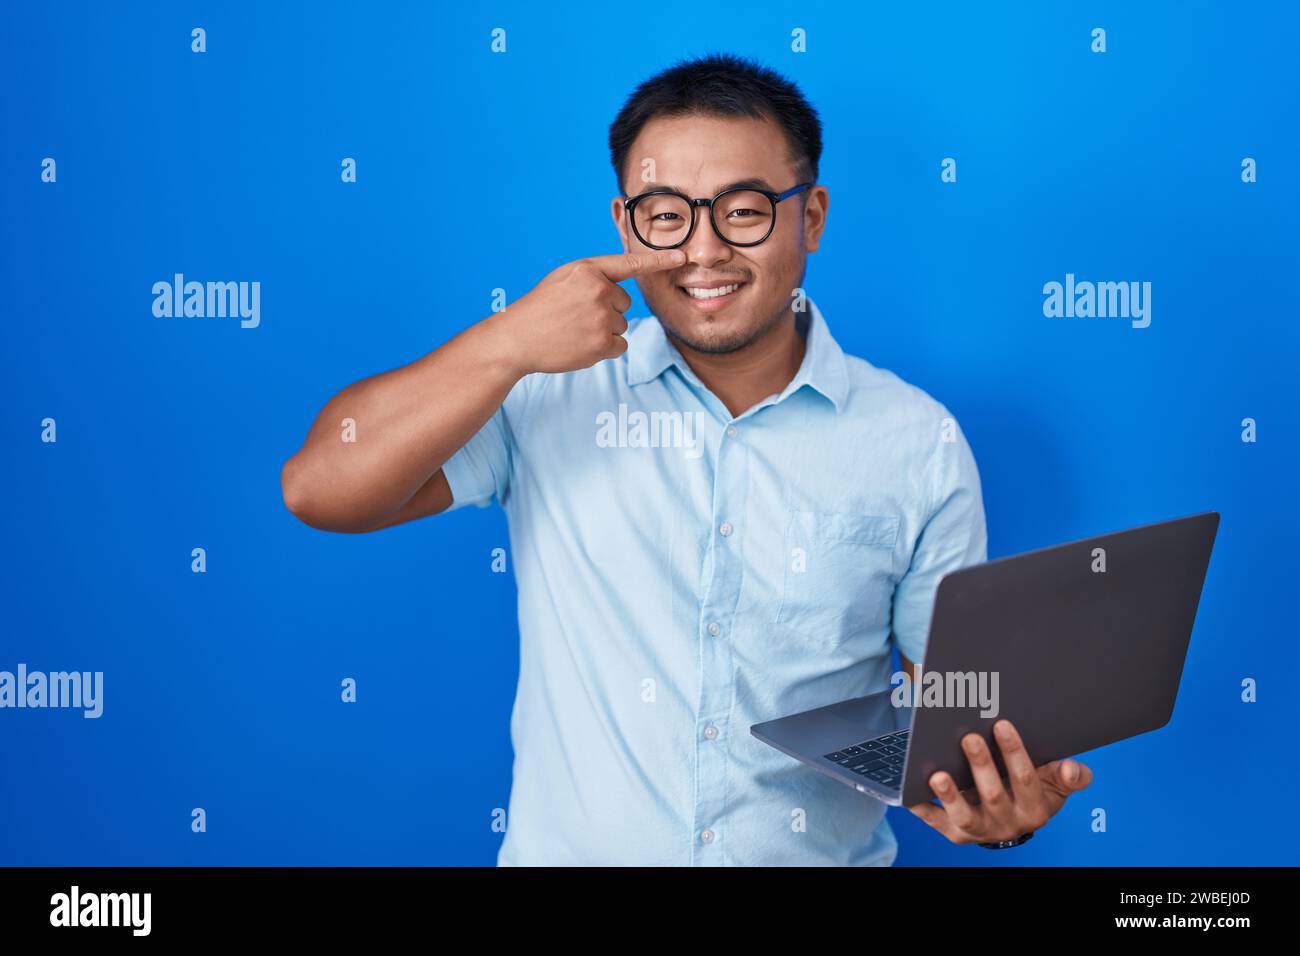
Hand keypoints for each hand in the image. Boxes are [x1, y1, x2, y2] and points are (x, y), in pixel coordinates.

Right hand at [488, 249, 684, 374]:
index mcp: (588, 270)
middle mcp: (598, 291)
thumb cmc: (540, 308)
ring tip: (574, 330)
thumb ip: (593, 278)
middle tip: (575, 316)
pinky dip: (604, 348)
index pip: (630, 264)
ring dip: (603, 330)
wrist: (517, 338)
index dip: (659, 260)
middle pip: (624, 303)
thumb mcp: (563, 279)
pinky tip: (580, 344)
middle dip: (606, 310)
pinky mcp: (601, 344)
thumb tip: (621, 292)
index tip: (683, 258)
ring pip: (621, 325)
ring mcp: (601, 319)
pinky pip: (619, 345)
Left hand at [906, 718, 1092, 844]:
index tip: (1001, 723)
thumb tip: (1074, 769)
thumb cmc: (1031, 791)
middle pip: (994, 795)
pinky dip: (923, 808)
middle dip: (982, 766)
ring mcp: (980, 829)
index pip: (1026, 780)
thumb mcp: (1055, 785)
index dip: (1014, 752)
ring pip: (965, 816)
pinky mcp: (954, 832)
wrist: (1012, 819)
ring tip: (938, 774)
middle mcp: (1007, 823)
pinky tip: (910, 793)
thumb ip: (1068, 776)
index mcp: (1035, 809)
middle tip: (969, 737)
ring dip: (951, 796)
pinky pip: (937, 822)